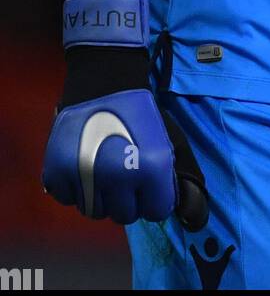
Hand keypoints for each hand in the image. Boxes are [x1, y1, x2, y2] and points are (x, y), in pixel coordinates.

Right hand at [42, 0, 207, 228]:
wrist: (104, 80)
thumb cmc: (139, 112)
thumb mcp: (165, 142)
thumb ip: (170, 179)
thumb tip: (185, 212)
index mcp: (150, 168)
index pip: (156, 212)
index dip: (153, 199)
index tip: (147, 185)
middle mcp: (117, 177)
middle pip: (124, 214)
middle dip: (127, 199)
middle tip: (123, 176)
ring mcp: (84, 176)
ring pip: (94, 210)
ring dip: (100, 196)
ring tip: (102, 170)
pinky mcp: (58, 172)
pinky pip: (68, 199)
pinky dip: (74, 188)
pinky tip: (82, 167)